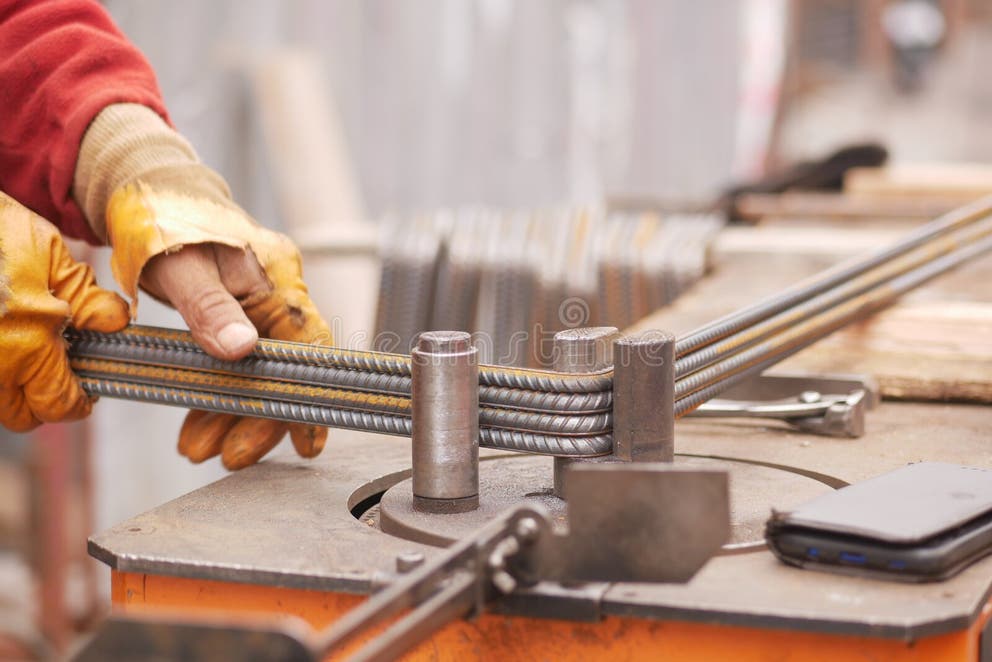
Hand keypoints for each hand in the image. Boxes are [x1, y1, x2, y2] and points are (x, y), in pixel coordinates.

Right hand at [0, 192, 128, 430]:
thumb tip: (115, 323)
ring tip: (26, 352)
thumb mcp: (50, 256)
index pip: (59, 405)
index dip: (77, 402)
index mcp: (28, 343)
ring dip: (11, 387)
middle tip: (54, 372)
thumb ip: (86, 298)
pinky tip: (3, 336)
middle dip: (41, 401)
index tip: (84, 390)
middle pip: (21, 416)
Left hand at [105, 183, 332, 469]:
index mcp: (275, 279)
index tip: (306, 438)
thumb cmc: (165, 222)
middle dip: (260, 417)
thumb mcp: (181, 266)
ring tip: (200, 448)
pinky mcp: (239, 314)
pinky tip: (202, 422)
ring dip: (234, 413)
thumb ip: (211, 308)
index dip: (311, 395)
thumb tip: (243, 350)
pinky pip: (240, 364)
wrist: (150, 194)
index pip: (309, 345)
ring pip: (261, 372)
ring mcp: (260, 306)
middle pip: (286, 368)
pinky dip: (221, 394)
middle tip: (230, 455)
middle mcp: (277, 295)